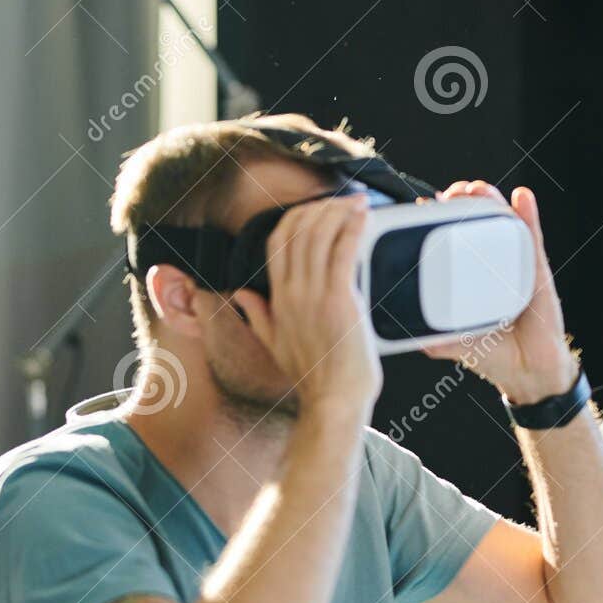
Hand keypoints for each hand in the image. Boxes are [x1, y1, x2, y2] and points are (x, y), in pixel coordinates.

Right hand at [232, 193, 381, 414]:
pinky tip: (362, 217)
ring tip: (355, 202)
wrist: (332, 401)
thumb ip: (257, 315)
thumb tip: (240, 294)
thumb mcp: (273, 344)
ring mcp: (314, 296)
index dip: (295, 218)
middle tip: (342, 201)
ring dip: (338, 212)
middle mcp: (291, 293)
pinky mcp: (339, 301)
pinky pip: (343, 252)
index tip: (315, 209)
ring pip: (319, 236)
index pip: (277, 242)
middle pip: (298, 231)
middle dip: (320, 208)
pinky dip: (352, 229)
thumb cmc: (312, 377)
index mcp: (276, 299)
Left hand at [421, 181, 578, 404]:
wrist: (528, 373)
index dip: (443, 218)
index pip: (456, 237)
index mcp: (472, 277)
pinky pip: (533, 238)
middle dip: (464, 200)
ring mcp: (517, 265)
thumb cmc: (496, 355)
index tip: (428, 205)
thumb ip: (432, 335)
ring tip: (478, 190)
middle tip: (452, 195)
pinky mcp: (538, 271)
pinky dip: (528, 215)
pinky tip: (522, 198)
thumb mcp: (454, 343)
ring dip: (491, 200)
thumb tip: (401, 327)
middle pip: (478, 221)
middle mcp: (493, 266)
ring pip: (504, 222)